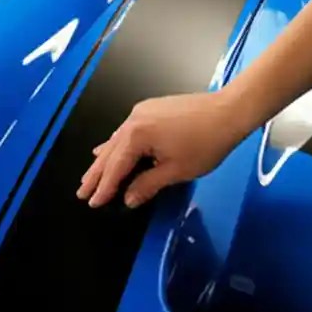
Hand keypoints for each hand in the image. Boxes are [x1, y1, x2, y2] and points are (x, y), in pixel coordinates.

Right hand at [77, 90, 255, 208]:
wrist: (229, 111)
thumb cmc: (206, 143)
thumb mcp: (176, 170)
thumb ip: (148, 185)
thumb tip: (129, 198)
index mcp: (137, 136)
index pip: (115, 168)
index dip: (104, 188)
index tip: (92, 203)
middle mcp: (133, 120)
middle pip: (110, 153)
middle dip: (96, 175)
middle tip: (82, 193)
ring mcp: (142, 111)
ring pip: (117, 140)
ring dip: (104, 160)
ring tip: (90, 176)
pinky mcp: (152, 108)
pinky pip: (126, 130)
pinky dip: (117, 145)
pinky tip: (110, 149)